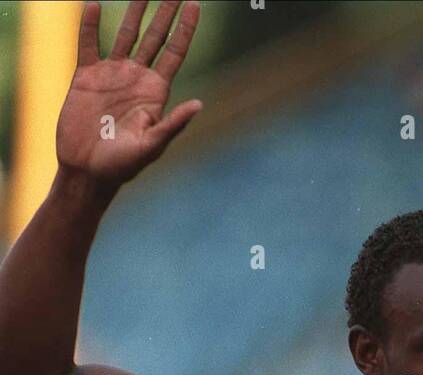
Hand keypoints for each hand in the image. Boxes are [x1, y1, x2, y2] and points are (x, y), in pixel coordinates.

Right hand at [57, 1, 201, 185]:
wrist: (87, 172)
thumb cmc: (122, 166)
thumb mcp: (150, 147)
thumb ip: (172, 125)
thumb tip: (199, 104)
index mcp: (155, 92)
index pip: (174, 52)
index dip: (185, 29)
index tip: (195, 5)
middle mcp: (136, 78)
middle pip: (153, 37)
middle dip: (164, 12)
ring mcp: (111, 75)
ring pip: (125, 34)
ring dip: (134, 11)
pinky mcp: (86, 76)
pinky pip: (88, 43)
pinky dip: (90, 24)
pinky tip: (95, 5)